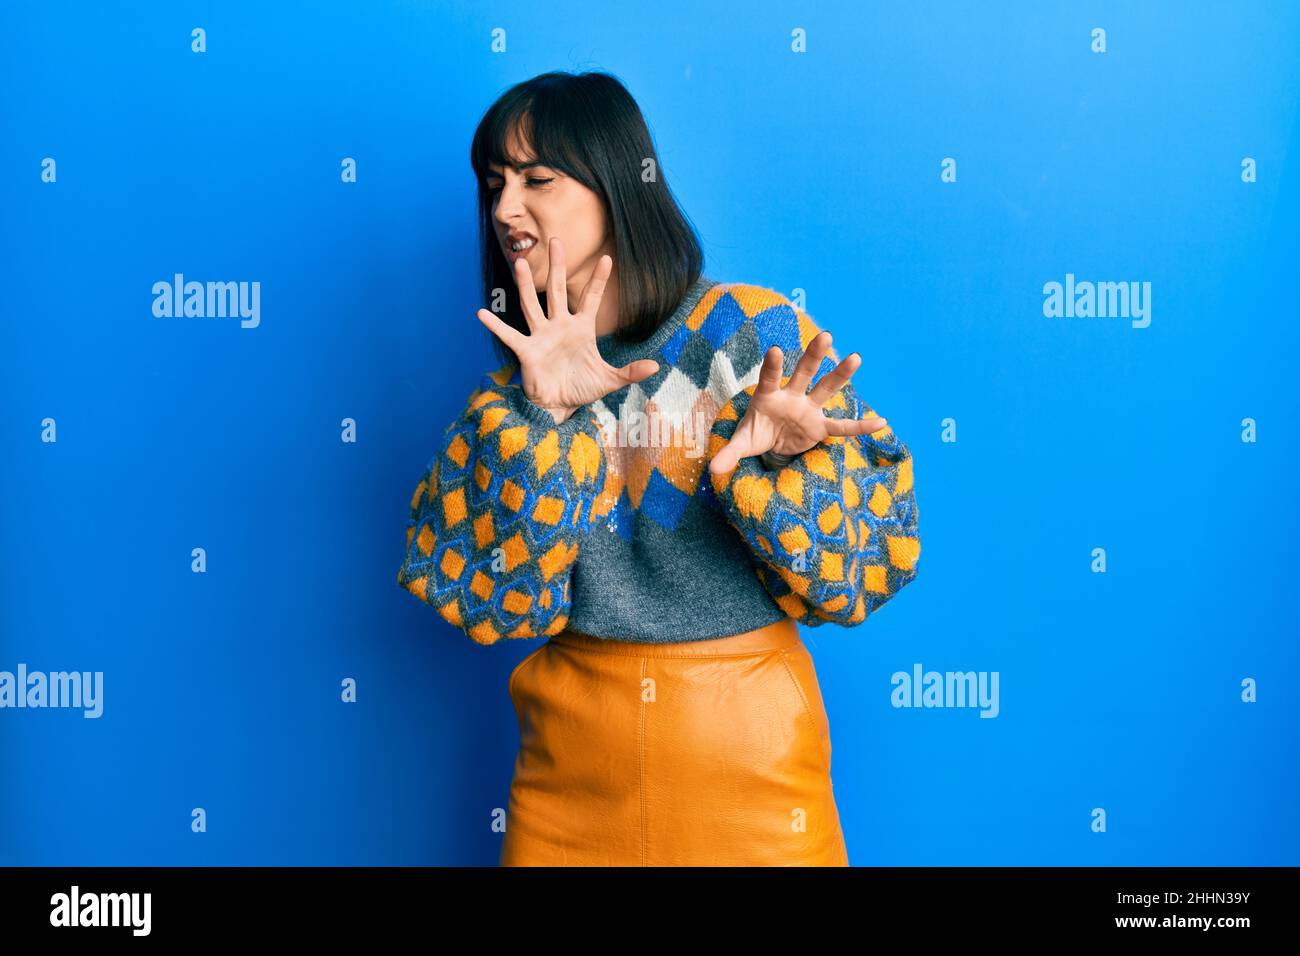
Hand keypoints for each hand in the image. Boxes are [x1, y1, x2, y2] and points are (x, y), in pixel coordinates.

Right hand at [475, 238, 658, 423]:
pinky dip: (496, 326)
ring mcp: (541, 336)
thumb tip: (656, 366)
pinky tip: (481, 313)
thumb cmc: (581, 388)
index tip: (607, 258)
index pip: (591, 299)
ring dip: (527, 285)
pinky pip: (510, 336)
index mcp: (581, 329)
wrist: (559, 405)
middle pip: (558, 291)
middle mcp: (560, 326)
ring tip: (522, 263)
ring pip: (532, 305)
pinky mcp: (527, 351)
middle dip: (558, 267)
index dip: (598, 280)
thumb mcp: (609, 380)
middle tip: (556, 239)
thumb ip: (630, 372)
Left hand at [708, 330, 888, 474]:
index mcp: (767, 396)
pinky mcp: (820, 426)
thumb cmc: (755, 434)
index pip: (769, 378)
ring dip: (840, 374)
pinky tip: (881, 422)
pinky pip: (841, 427)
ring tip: (856, 357)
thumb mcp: (742, 443)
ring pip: (826, 388)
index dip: (772, 366)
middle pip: (804, 372)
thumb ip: (729, 453)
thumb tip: (712, 470)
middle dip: (813, 355)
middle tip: (825, 335)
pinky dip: (860, 426)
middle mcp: (791, 396)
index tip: (774, 350)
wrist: (770, 442)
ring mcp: (808, 409)